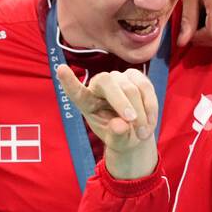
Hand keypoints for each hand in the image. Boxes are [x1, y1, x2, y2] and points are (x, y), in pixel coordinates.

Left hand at [54, 65, 158, 179]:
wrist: (136, 131)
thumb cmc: (120, 136)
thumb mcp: (117, 142)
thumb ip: (117, 135)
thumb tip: (120, 125)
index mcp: (87, 102)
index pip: (75, 91)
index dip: (68, 81)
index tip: (60, 69)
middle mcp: (99, 86)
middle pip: (110, 84)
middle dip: (124, 104)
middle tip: (135, 127)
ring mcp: (117, 78)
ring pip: (131, 88)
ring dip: (141, 112)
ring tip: (143, 133)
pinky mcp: (135, 76)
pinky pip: (146, 86)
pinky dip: (151, 106)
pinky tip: (150, 121)